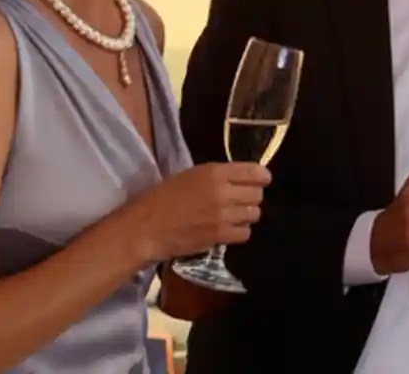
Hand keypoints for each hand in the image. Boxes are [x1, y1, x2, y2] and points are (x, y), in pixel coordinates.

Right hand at [121, 162, 270, 261]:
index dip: (261, 177)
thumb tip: (238, 180)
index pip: (255, 172)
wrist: (146, 228)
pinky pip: (245, 233)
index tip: (261, 180)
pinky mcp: (220, 236)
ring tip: (233, 216)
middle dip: (252, 197)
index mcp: (214, 172)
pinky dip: (239, 232)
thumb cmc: (161, 198)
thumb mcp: (189, 176)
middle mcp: (223, 192)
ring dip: (246, 215)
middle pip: (258, 194)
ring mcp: (223, 216)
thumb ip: (216, 177)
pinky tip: (228, 230)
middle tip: (241, 200)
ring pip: (254, 214)